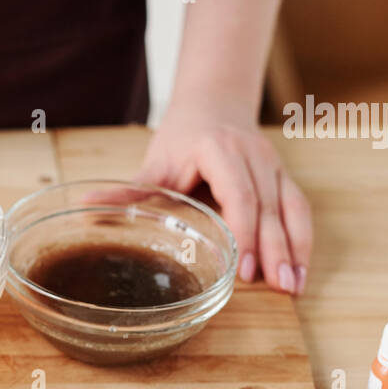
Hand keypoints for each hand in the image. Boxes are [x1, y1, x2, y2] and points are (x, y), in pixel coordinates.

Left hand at [136, 102, 311, 294]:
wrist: (214, 102)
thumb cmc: (182, 135)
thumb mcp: (155, 161)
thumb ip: (127, 189)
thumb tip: (85, 205)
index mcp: (219, 150)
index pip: (239, 193)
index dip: (244, 230)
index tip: (243, 265)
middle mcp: (253, 155)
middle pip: (269, 206)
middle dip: (274, 248)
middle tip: (276, 285)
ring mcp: (273, 165)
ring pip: (291, 208)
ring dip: (295, 248)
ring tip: (294, 286)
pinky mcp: (284, 176)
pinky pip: (298, 208)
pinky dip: (302, 239)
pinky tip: (300, 269)